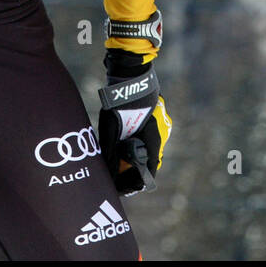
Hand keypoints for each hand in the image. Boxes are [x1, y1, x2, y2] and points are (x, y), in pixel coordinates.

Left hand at [97, 52, 171, 195]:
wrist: (131, 76)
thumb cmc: (120, 103)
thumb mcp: (110, 130)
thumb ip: (110, 153)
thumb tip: (106, 175)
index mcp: (152, 141)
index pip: (148, 173)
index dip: (134, 185)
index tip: (120, 190)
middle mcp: (159, 136)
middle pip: (147, 163)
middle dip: (131, 173)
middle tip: (115, 178)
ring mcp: (158, 127)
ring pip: (146, 152)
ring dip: (132, 159)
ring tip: (115, 163)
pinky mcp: (152, 120)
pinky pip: (145, 140)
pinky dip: (134, 147)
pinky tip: (120, 147)